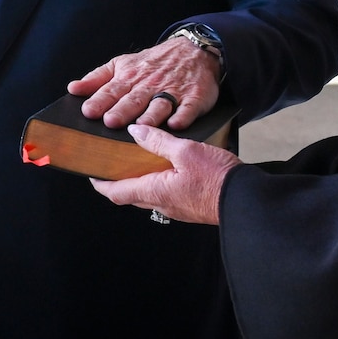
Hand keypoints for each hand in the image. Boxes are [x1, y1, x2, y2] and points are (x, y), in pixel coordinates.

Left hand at [67, 36, 220, 129]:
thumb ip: (97, 79)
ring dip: (150, 116)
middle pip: (134, 100)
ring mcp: (173, 92)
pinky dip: (183, 116)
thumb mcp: (122, 64)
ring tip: (140, 127)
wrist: (192, 50)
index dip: (100, 101)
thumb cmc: (152, 63)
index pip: (112, 90)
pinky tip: (176, 125)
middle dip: (122, 110)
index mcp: (130, 78)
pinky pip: (189, 108)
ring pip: (160, 105)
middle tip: (110, 122)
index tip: (88, 111)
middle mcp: (150, 85)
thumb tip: (73, 89)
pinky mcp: (194, 98)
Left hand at [90, 124, 240, 224]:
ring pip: (148, 193)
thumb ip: (158, 141)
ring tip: (136, 159)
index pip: (116, 192)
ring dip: (138, 179)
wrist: (247, 201)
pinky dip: (157, 180)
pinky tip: (166, 165)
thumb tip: (135, 131)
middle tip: (111, 162)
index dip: (100, 182)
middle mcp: (162, 203)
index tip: (90, 172)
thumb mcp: (186, 151)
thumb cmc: (217, 179)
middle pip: (130, 194)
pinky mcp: (190, 205)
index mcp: (155, 191)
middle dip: (117, 179)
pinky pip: (166, 193)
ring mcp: (177, 207)